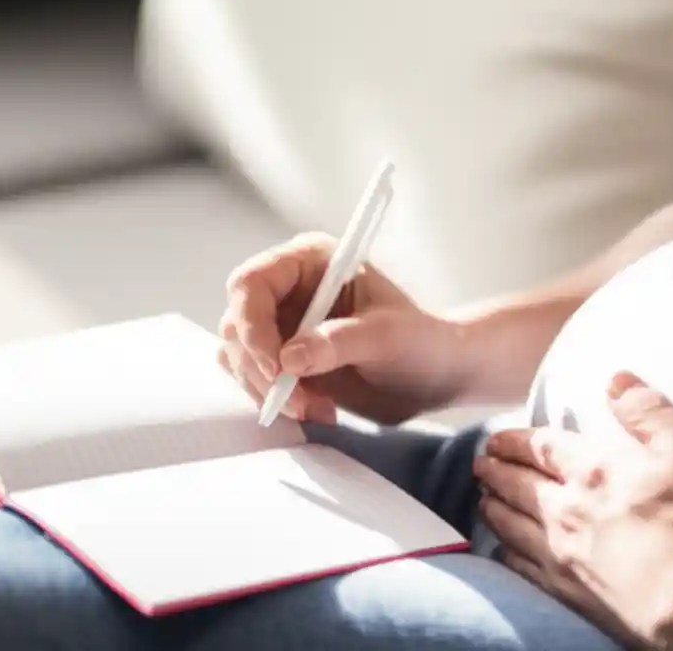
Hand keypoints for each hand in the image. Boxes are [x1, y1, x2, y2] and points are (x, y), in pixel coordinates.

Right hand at [217, 233, 466, 424]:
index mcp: (309, 261)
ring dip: (268, 390)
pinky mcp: (283, 358)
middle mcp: (288, 288)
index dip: (253, 325)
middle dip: (260, 367)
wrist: (435, 374)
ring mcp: (282, 324)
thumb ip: (338, 342)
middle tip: (297, 401)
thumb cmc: (420, 341)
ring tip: (317, 409)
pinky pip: (254, 379)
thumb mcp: (387, 337)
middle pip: (238, 323)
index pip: (252, 283)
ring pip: (239, 356)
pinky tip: (317, 410)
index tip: (276, 367)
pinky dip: (275, 400)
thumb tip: (289, 358)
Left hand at [474, 371, 672, 646]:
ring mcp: (565, 555)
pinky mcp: (570, 594)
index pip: (544, 448)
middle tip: (479, 463)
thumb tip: (615, 379)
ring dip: (495, 508)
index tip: (497, 437)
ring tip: (482, 499)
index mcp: (596, 471)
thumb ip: (650, 410)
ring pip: (514, 525)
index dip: (518, 439)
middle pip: (520, 484)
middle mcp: (569, 510)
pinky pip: (524, 569)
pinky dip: (507, 555)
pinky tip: (502, 551)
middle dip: (497, 470)